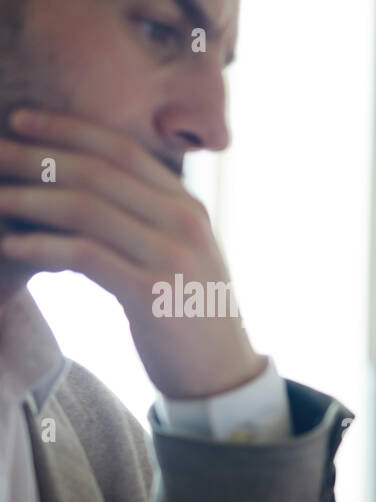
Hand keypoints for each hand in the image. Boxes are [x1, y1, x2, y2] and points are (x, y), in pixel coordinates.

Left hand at [0, 109, 262, 397]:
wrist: (222, 374)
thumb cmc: (188, 314)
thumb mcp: (178, 255)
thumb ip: (146, 219)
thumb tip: (80, 190)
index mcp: (189, 206)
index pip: (122, 149)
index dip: (67, 129)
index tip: (21, 121)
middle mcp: (184, 223)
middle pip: (98, 172)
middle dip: (36, 159)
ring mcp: (172, 256)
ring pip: (86, 208)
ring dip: (29, 201)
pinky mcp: (152, 293)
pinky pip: (84, 256)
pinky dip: (41, 246)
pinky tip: (12, 246)